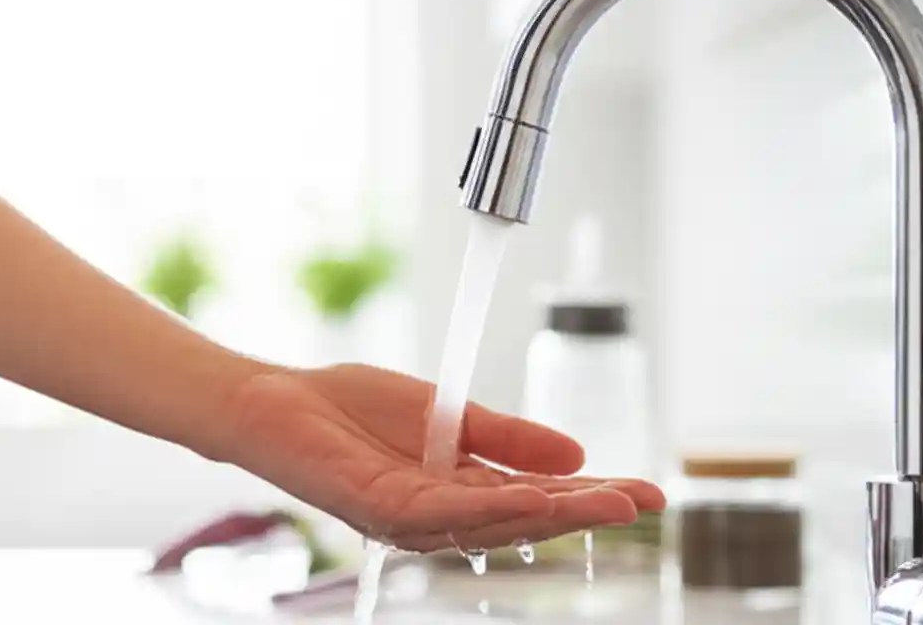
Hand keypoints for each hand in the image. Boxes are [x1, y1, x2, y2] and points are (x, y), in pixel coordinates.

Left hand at [215, 363, 664, 551]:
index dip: (590, 493)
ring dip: (554, 515)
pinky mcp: (379, 510)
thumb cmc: (350, 407)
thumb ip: (506, 436)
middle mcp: (441, 514)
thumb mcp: (447, 413)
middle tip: (643, 503)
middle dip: (586, 511)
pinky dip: (492, 509)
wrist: (277, 400)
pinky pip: (443, 513)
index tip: (645, 490)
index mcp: (459, 488)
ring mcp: (412, 518)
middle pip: (525, 518)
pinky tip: (534, 503)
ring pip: (494, 523)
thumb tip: (578, 453)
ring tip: (608, 504)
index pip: (536, 496)